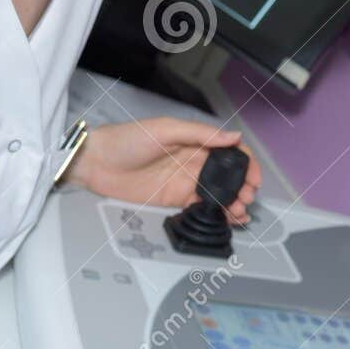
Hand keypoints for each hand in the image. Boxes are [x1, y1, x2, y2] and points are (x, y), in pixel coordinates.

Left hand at [68, 117, 260, 224]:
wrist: (96, 163)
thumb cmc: (126, 140)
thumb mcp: (165, 130)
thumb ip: (200, 134)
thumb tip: (233, 137)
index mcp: (195, 142)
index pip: (230, 152)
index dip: (246, 164)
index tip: (254, 178)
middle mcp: (194, 161)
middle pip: (228, 176)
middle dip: (243, 187)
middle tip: (247, 199)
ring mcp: (185, 181)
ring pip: (218, 193)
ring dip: (233, 202)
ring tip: (239, 212)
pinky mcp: (175, 199)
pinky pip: (201, 206)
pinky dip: (217, 213)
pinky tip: (226, 218)